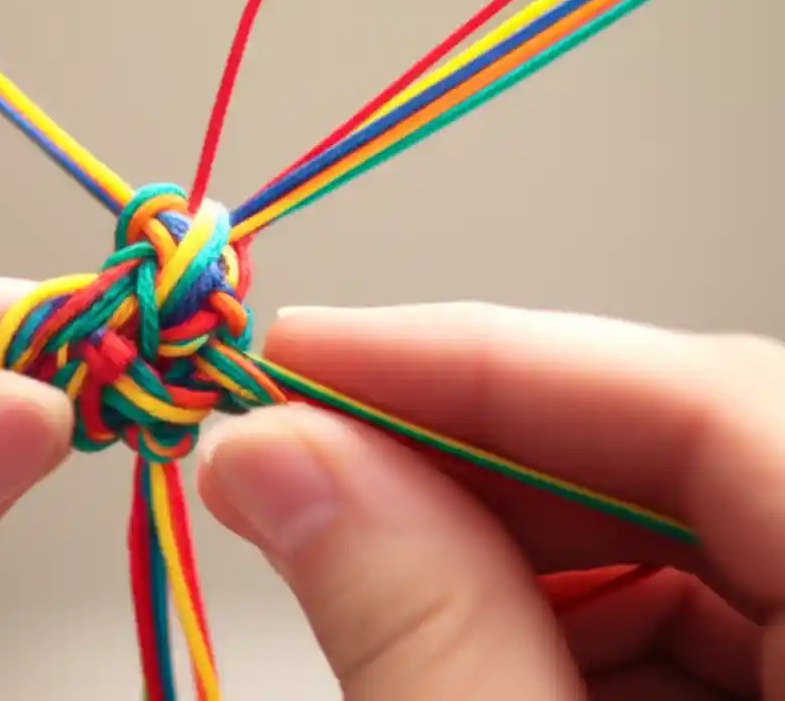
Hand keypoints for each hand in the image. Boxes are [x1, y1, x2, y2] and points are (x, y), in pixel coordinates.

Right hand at [198, 303, 776, 698]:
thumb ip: (423, 634)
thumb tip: (280, 460)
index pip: (718, 405)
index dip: (489, 360)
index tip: (304, 358)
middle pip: (694, 455)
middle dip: (472, 453)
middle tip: (297, 451)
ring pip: (686, 538)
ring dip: (500, 543)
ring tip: (348, 550)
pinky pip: (702, 624)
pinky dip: (562, 622)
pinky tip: (453, 639)